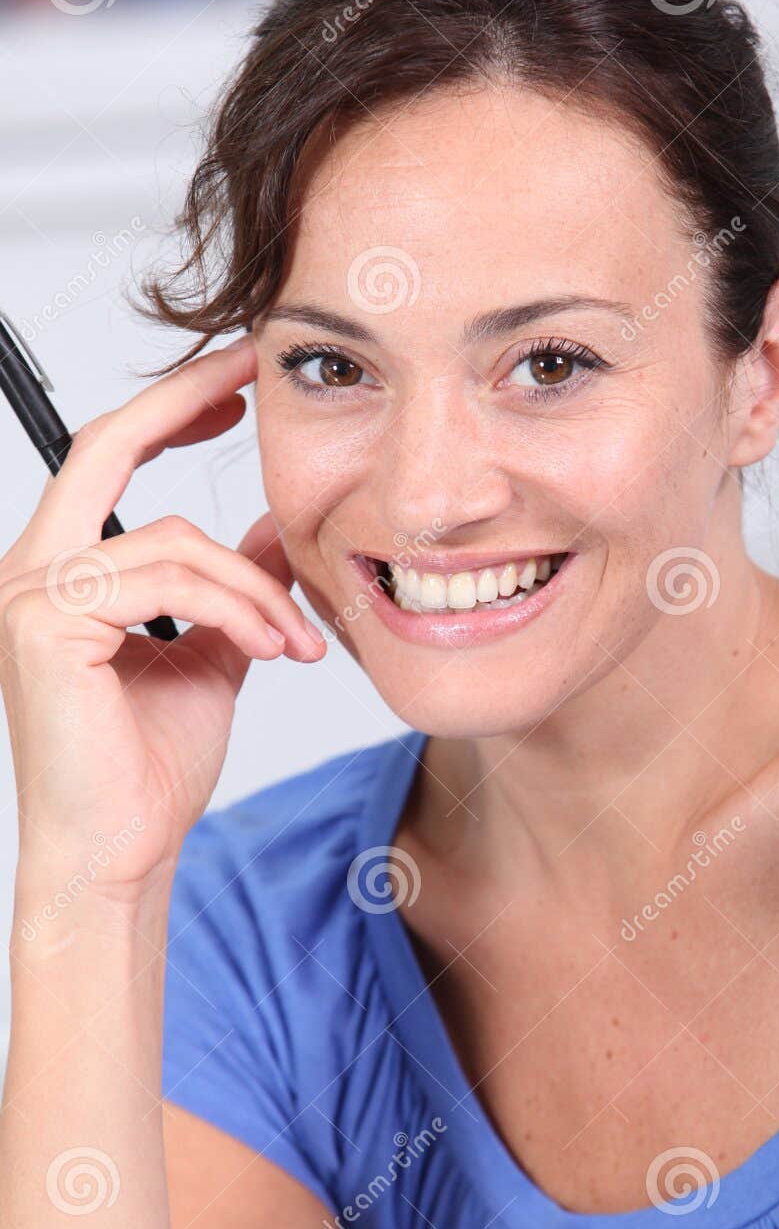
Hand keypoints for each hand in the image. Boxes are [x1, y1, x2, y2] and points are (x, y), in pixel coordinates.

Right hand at [0, 335, 324, 893]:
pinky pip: (170, 584)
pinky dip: (238, 610)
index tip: (235, 380)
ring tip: (297, 640)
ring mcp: (31, 596)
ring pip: (176, 540)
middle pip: (108, 446)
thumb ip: (237, 586)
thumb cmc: (151, 766)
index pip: (109, 457)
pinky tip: (272, 650)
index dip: (170, 406)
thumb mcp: (216, 653)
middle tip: (254, 376)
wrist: (122, 851)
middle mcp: (32, 572)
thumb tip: (279, 525)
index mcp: (64, 573)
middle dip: (184, 400)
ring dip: (256, 587)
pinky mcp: (49, 628)